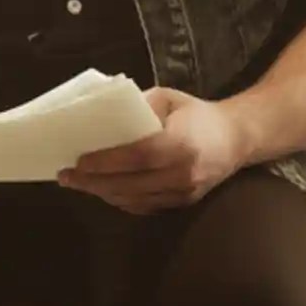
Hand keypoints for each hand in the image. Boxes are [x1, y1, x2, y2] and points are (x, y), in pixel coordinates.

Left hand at [58, 87, 246, 214]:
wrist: (239, 138)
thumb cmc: (198, 113)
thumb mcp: (168, 98)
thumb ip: (137, 107)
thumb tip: (100, 115)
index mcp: (181, 144)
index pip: (136, 157)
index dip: (105, 162)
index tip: (78, 162)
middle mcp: (183, 173)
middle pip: (128, 184)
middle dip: (92, 182)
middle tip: (66, 177)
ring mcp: (183, 192)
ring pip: (132, 199)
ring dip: (101, 193)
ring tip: (78, 183)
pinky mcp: (182, 203)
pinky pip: (143, 206)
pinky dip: (119, 199)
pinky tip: (102, 190)